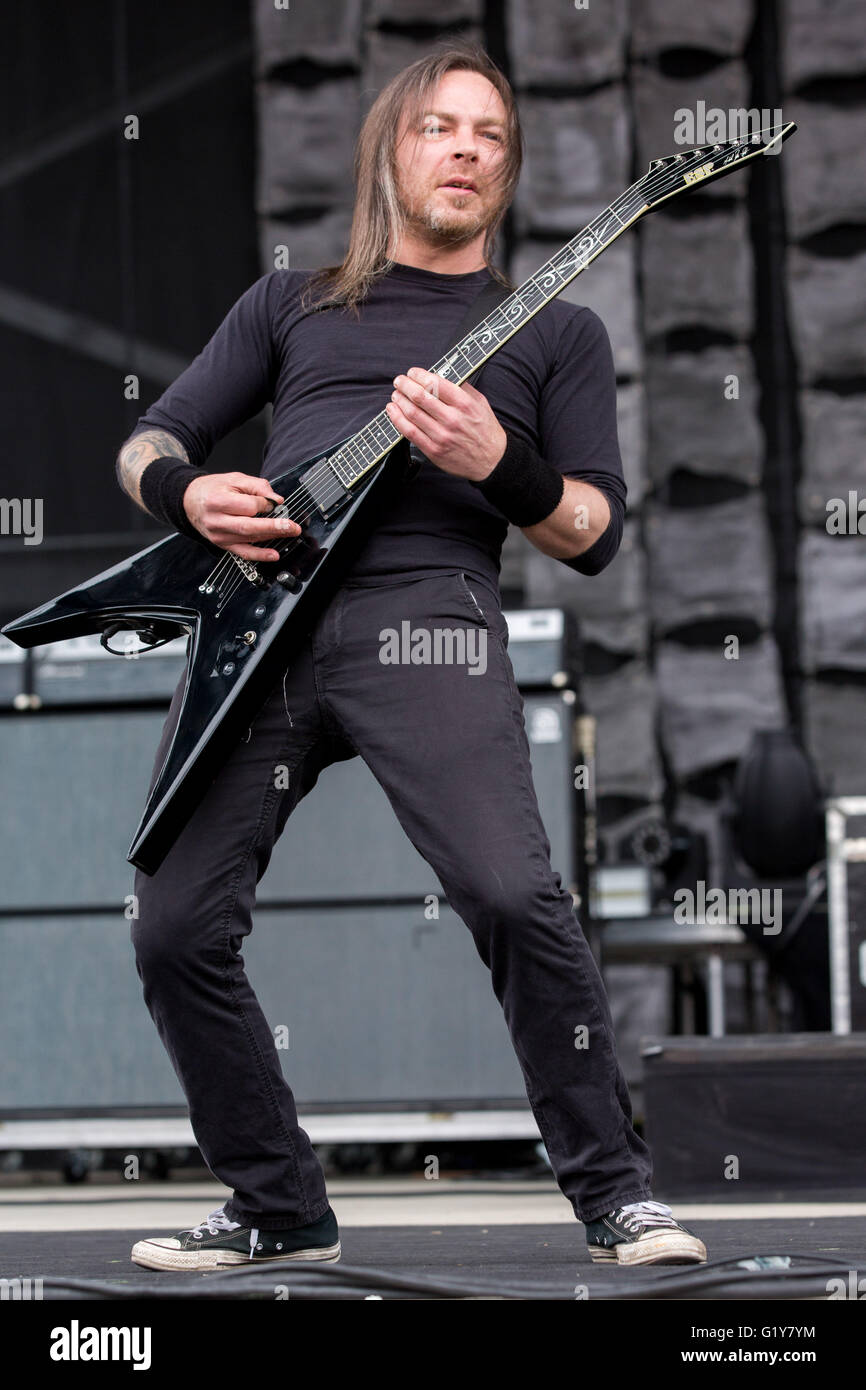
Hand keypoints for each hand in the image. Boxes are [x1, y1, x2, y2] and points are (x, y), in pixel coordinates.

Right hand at [183, 472, 300, 561]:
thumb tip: (276, 499)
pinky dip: (260, 555)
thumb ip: (257, 486)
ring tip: (289, 533)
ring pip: (249, 539)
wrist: (190, 501)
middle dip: (274, 527)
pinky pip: (243, 553)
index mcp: (217, 500)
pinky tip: (273, 555)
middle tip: (292, 527)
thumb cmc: (212, 489)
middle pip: (249, 526)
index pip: (248, 505)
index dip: (264, 504)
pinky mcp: (222, 544)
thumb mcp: (234, 479)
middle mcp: (216, 520)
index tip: (272, 502)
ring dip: (272, 537)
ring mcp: (219, 535)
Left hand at [385, 368, 506, 480]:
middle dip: (405, 385)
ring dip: (399, 401)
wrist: (492, 461)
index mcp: (464, 404)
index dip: (418, 375)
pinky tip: (393, 411)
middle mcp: (452, 419)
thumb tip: (441, 374)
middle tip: (399, 381)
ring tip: (396, 395)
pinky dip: (398, 419)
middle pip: (419, 397)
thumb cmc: (485, 431)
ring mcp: (442, 436)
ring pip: (412, 414)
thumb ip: (462, 388)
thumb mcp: (480, 403)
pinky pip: (410, 433)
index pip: (435, 383)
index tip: (412, 372)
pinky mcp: (434, 450)